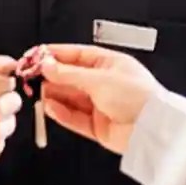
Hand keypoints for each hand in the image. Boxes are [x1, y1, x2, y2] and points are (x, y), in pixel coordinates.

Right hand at [40, 44, 161, 154]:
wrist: (153, 129)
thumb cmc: (140, 97)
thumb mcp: (100, 79)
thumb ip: (70, 74)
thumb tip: (48, 65)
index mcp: (111, 64)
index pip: (77, 55)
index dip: (55, 55)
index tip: (36, 56)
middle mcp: (105, 83)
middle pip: (71, 77)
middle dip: (51, 76)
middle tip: (31, 76)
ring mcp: (102, 105)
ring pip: (70, 98)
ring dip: (53, 95)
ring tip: (38, 92)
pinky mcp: (98, 126)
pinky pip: (74, 117)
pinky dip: (61, 113)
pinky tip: (50, 107)